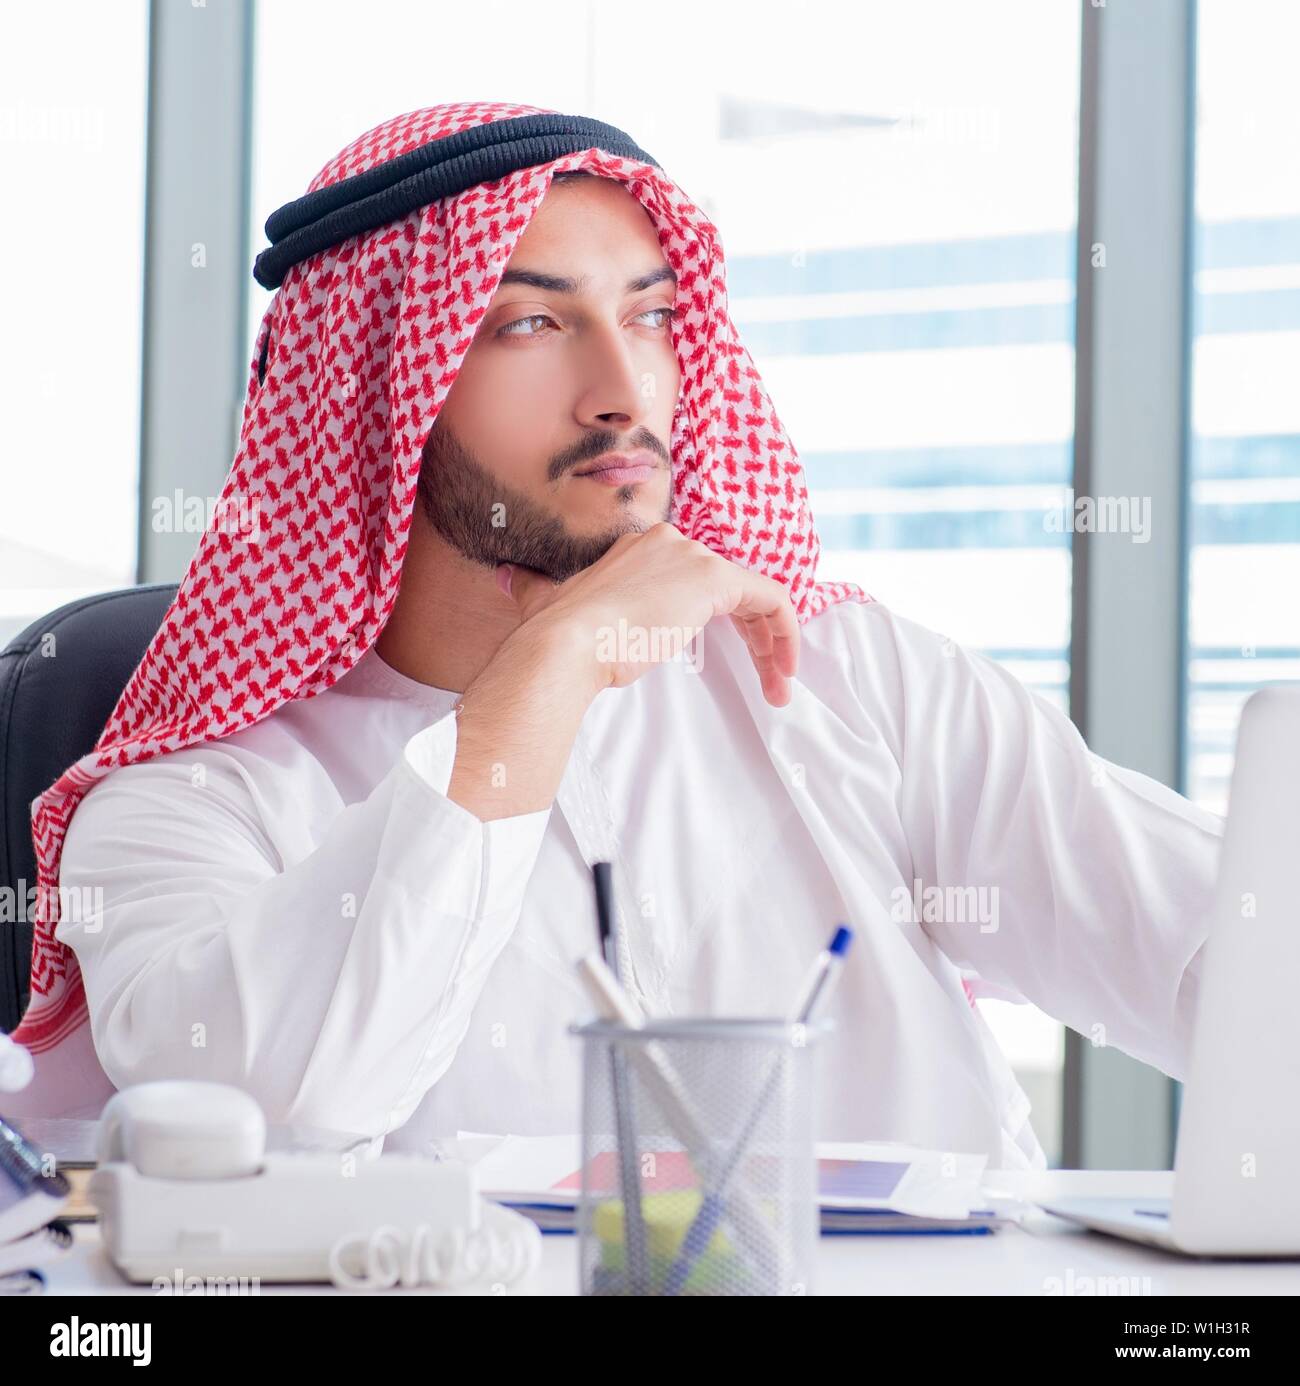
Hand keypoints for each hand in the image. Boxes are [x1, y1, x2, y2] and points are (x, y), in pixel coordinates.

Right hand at [498, 522, 799, 705]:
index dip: (716, 622)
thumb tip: (507, 576)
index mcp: (638, 549)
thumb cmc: (558, 636)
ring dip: (772, 646)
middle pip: (730, 592)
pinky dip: (786, 634)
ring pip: (754, 599)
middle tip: (766, 681)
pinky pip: (771, 600)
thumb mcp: (546, 603)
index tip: (725, 661)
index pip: (694, 581)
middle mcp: (670, 543)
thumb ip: (534, 587)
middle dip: (754, 638)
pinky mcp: (715, 580)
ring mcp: (693, 559)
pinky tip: (784, 671)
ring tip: (778, 689)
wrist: (566, 644)